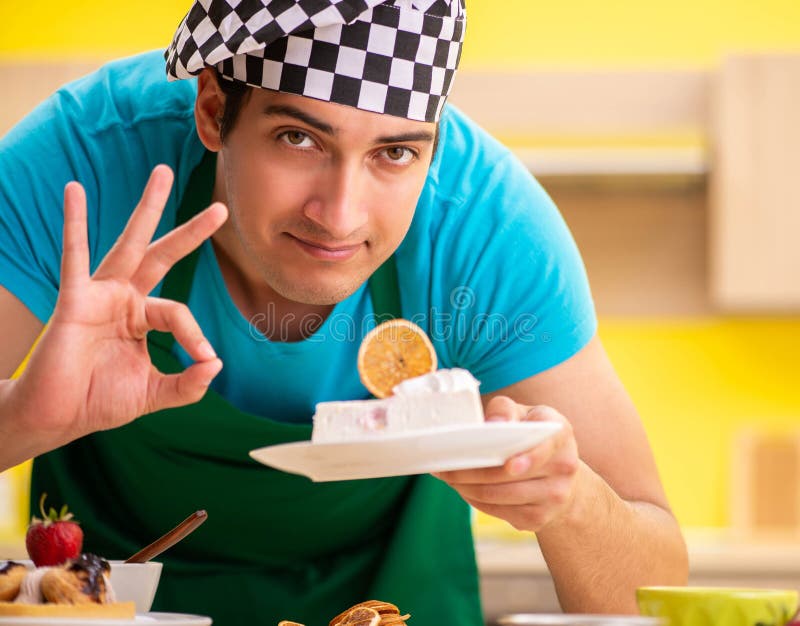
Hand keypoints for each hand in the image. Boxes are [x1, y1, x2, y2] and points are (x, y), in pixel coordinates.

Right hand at [9, 165, 226, 449]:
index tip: (203, 359)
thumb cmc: (101, 401)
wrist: (58, 417)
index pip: (179, 313)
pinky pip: (74, 255)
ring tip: (163, 174)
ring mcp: (100, 294)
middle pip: (163, 255)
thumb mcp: (155, 393)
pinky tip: (74, 190)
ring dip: (148, 208)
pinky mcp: (74, 299)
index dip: (195, 335)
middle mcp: (124, 298)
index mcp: (143, 317)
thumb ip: (188, 384)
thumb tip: (217, 364)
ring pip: (130, 244)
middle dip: (191, 232)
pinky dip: (73, 223)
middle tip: (220, 209)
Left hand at [433, 396, 579, 531]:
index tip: (508, 465)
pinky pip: (498, 512)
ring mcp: (554, 498)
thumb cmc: (534, 437)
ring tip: (447, 476)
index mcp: (560, 434)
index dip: (527, 459)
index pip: (545, 447)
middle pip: (510, 475)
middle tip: (443, 466)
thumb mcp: (525, 414)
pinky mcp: (538, 520)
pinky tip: (464, 488)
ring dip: (466, 487)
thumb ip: (505, 410)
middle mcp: (564, 467)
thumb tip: (490, 425)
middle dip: (471, 471)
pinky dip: (475, 500)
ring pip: (498, 496)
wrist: (562, 478)